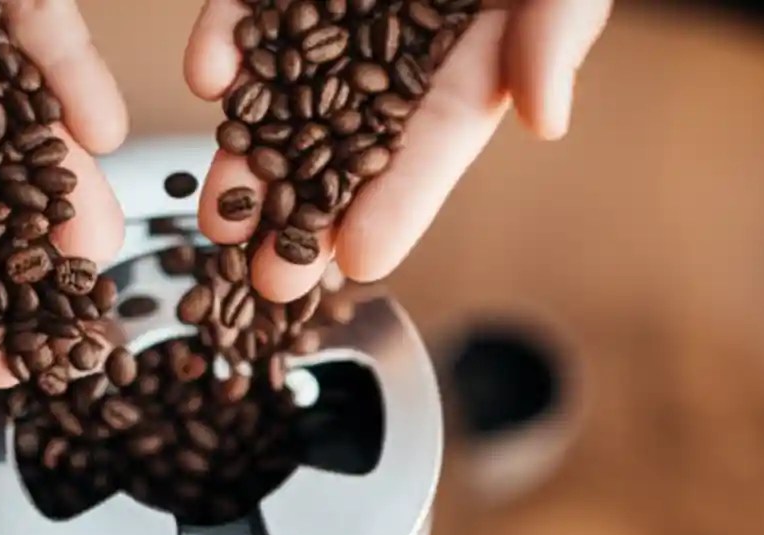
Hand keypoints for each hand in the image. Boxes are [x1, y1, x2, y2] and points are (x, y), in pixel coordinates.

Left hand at [185, 0, 611, 301]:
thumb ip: (556, 33)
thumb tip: (548, 121)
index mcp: (461, 66)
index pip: (427, 150)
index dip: (395, 206)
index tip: (360, 262)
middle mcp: (388, 50)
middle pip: (339, 144)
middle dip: (301, 213)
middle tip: (267, 279)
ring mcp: (328, 12)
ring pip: (279, 93)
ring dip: (247, 154)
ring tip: (216, 215)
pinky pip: (245, 9)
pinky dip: (226, 41)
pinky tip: (208, 82)